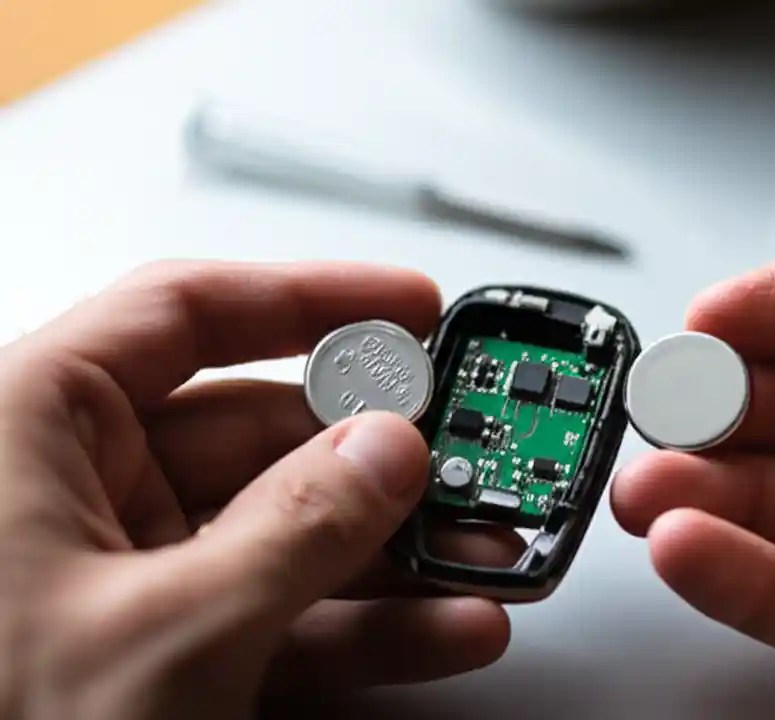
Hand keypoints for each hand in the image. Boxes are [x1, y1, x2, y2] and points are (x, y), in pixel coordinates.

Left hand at [0, 262, 519, 719]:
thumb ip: (296, 530)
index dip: (311, 301)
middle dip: (380, 458)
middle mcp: (72, 492)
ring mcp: (121, 579)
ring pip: (285, 533)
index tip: (412, 310)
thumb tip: (387, 449)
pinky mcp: (159, 653)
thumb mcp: (164, 635)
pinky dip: (361, 626)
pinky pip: (278, 614)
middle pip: (262, 434)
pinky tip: (439, 631)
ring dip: (393, 553)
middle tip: (472, 458)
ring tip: (483, 559)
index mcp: (28, 429)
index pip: (188, 315)